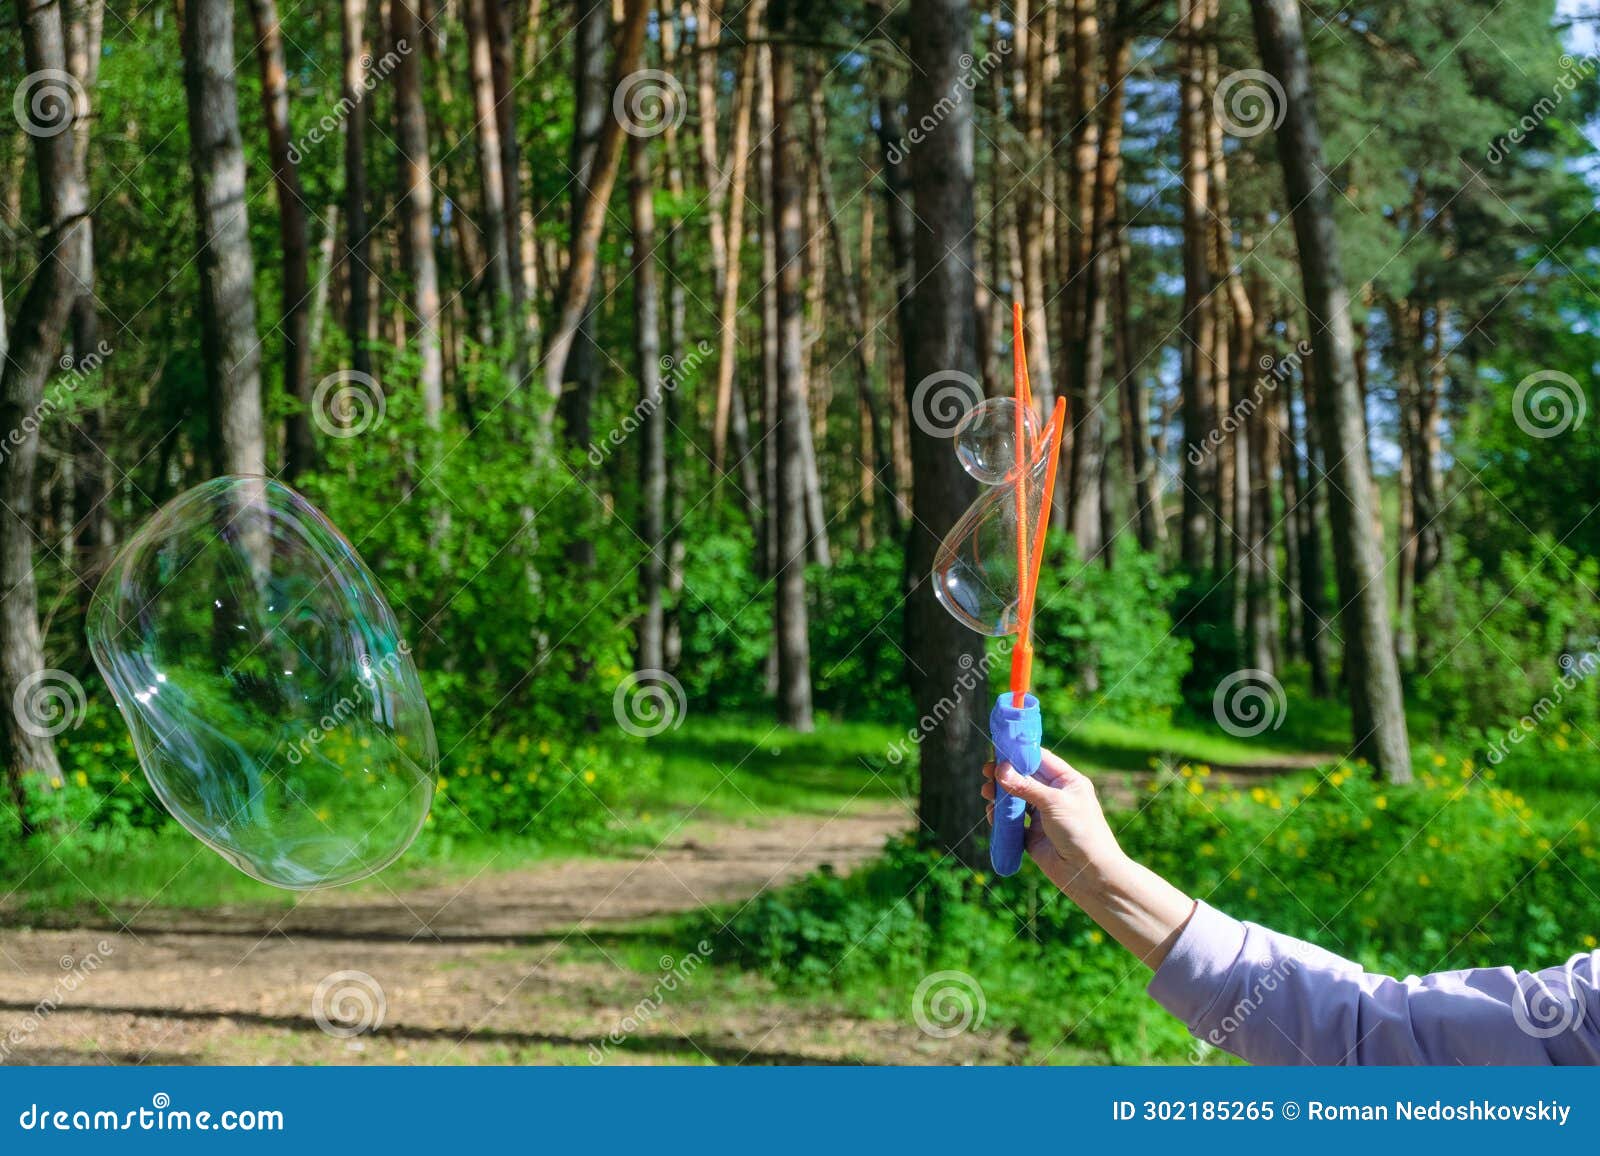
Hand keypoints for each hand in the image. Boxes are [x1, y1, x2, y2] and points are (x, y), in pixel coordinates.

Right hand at [981, 749, 1195, 967]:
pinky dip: (1001, 817)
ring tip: (986, 793)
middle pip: (1024, 779)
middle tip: (986, 772)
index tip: (998, 750)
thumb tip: (1000, 769)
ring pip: (1016, 799)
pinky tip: (992, 814)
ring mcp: (1043, 817)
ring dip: (1000, 795)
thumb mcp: (1054, 803)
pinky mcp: (1033, 836)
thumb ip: (1026, 786)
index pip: (1040, 759)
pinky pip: (1013, 822)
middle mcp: (1055, 796)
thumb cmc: (1081, 831)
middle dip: (1005, 775)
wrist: (1088, 873)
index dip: (1019, 754)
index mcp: (1067, 782)